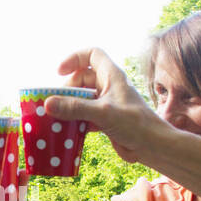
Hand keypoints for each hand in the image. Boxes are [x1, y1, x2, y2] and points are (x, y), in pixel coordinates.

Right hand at [51, 48, 161, 163]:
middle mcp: (109, 86)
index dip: (74, 58)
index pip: (92, 54)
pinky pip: (85, 115)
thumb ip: (75, 108)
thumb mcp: (103, 113)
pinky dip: (75, 120)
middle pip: (82, 79)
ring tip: (57, 117)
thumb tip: (48, 104)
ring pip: (82, 99)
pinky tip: (67, 130)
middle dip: (67, 90)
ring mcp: (107, 103)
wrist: (153, 146)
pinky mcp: (106, 120)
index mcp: (112, 76)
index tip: (59, 72)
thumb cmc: (135, 124)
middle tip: (56, 104)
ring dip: (69, 107)